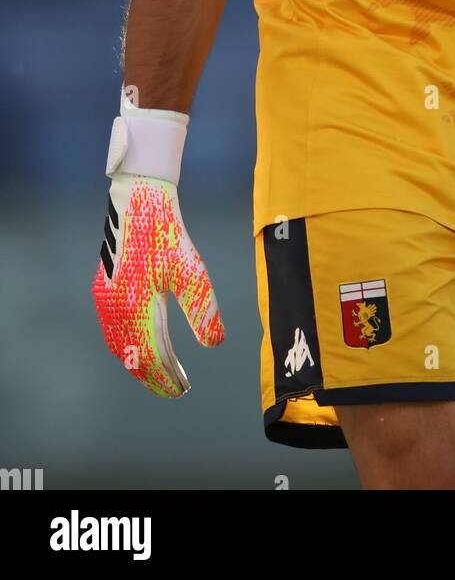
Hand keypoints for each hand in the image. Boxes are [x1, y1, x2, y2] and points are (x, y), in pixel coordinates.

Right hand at [91, 105, 223, 395]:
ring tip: (164, 371)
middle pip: (132, 356)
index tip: (183, 389)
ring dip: (141, 362)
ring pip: (121, 345)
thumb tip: (215, 343)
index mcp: (134, 307)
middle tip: (176, 388)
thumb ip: (202, 309)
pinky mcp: (105, 289)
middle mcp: (114, 308)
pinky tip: (147, 344)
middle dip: (153, 375)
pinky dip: (131, 345)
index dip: (165, 377)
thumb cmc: (167, 233)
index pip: (149, 357)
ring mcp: (106, 299)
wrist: (140, 199)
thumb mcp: (192, 271)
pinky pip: (115, 330)